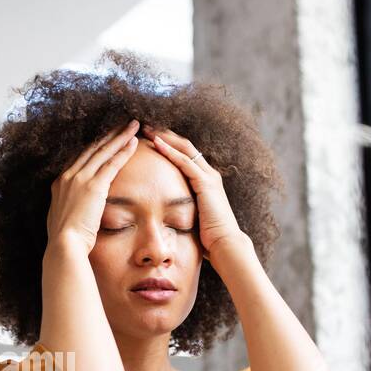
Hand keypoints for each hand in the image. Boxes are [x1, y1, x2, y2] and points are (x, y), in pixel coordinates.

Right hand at [46, 119, 139, 255]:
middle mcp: (68, 176)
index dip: (94, 147)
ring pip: (103, 151)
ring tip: (133, 125)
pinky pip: (112, 163)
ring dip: (119, 136)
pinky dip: (124, 151)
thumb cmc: (65, 240)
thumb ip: (69, 209)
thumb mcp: (62, 219)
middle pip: (92, 149)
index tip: (104, 139)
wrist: (64, 245)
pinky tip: (134, 142)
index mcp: (59, 183)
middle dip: (108, 135)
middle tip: (121, 124)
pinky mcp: (94, 186)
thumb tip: (75, 211)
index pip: (79, 159)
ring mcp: (80, 179)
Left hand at [143, 125, 253, 261]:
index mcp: (205, 180)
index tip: (149, 138)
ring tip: (147, 129)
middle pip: (184, 145)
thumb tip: (164, 214)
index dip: (167, 144)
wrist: (224, 244)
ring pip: (184, 148)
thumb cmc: (208, 238)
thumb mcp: (191, 218)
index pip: (184, 155)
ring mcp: (208, 176)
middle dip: (164, 134)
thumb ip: (181, 209)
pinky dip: (170, 151)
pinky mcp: (205, 183)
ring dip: (164, 137)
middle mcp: (209, 174)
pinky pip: (185, 162)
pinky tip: (156, 143)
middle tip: (145, 126)